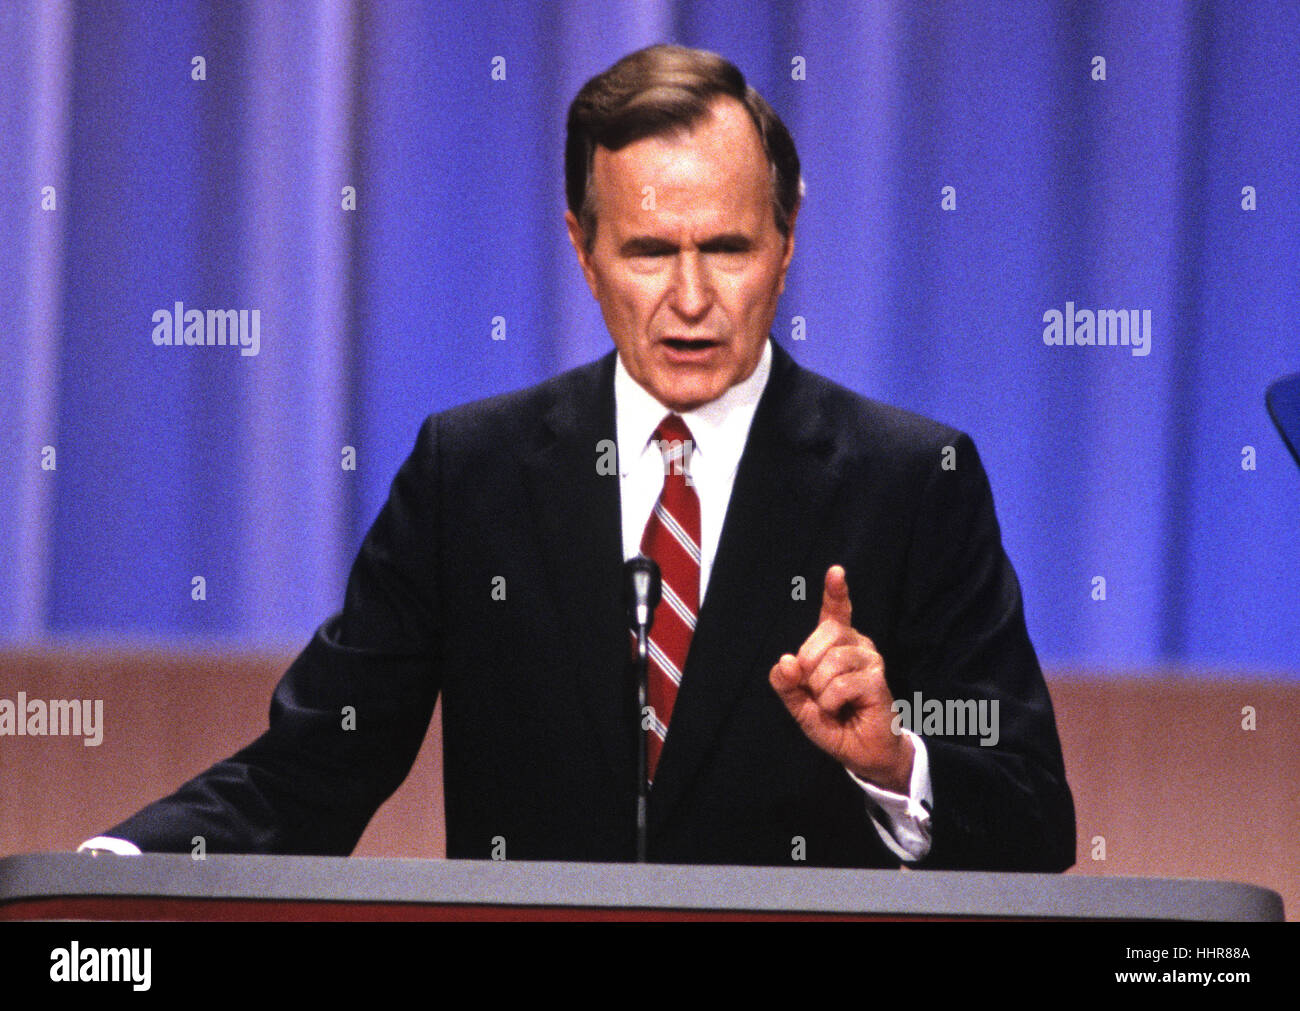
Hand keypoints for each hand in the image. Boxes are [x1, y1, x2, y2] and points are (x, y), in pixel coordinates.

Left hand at [769, 565, 913, 793]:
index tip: (836, 571)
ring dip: (820, 692)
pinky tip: (844, 709)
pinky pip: (839, 685)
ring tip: (832, 704)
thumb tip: (786, 660)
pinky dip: (831, 703)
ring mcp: (870, 659)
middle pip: (822, 637)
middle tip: (819, 693)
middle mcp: (857, 644)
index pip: (835, 612)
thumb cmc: (832, 721)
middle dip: (808, 669)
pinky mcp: (877, 679)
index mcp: (836, 644)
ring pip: (829, 663)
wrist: (860, 752)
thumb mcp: (799, 704)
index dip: (835, 592)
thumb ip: (785, 682)